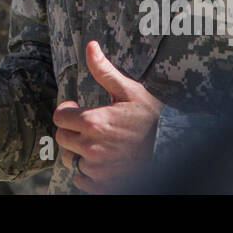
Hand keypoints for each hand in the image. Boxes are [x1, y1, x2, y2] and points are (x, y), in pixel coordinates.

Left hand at [53, 41, 162, 192]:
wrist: (172, 148)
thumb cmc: (152, 118)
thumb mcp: (129, 91)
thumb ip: (104, 71)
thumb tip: (90, 46)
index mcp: (93, 122)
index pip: (59, 117)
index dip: (67, 111)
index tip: (76, 110)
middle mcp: (90, 147)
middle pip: (62, 138)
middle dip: (71, 130)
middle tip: (88, 127)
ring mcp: (96, 169)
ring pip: (71, 160)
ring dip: (78, 152)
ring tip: (96, 144)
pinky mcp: (102, 186)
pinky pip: (81, 180)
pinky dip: (87, 173)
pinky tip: (102, 162)